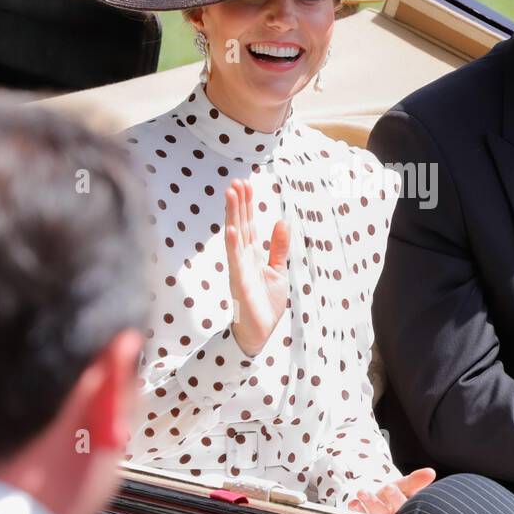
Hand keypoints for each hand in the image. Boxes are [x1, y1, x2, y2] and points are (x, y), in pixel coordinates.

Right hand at [224, 178, 289, 355]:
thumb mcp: (278, 271)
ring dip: (232, 215)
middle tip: (236, 182)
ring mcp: (239, 269)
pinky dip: (233, 245)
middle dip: (238, 204)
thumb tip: (282, 221)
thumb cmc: (266, 304)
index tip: (245, 184)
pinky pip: (235, 261)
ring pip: (235, 237)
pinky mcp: (239, 283)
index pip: (248, 224)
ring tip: (231, 194)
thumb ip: (278, 247)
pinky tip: (231, 229)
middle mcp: (242, 258)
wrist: (260, 332)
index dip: (247, 205)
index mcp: (252, 255)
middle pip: (240, 225)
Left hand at [346, 468, 436, 513]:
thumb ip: (416, 480)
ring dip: (366, 505)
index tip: (389, 488)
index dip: (396, 498)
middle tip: (366, 493)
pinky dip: (357, 511)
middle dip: (376, 503)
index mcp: (406, 511)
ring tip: (361, 493)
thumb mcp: (406, 487)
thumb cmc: (398, 496)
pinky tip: (353, 504)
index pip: (402, 505)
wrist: (386, 506)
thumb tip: (431, 472)